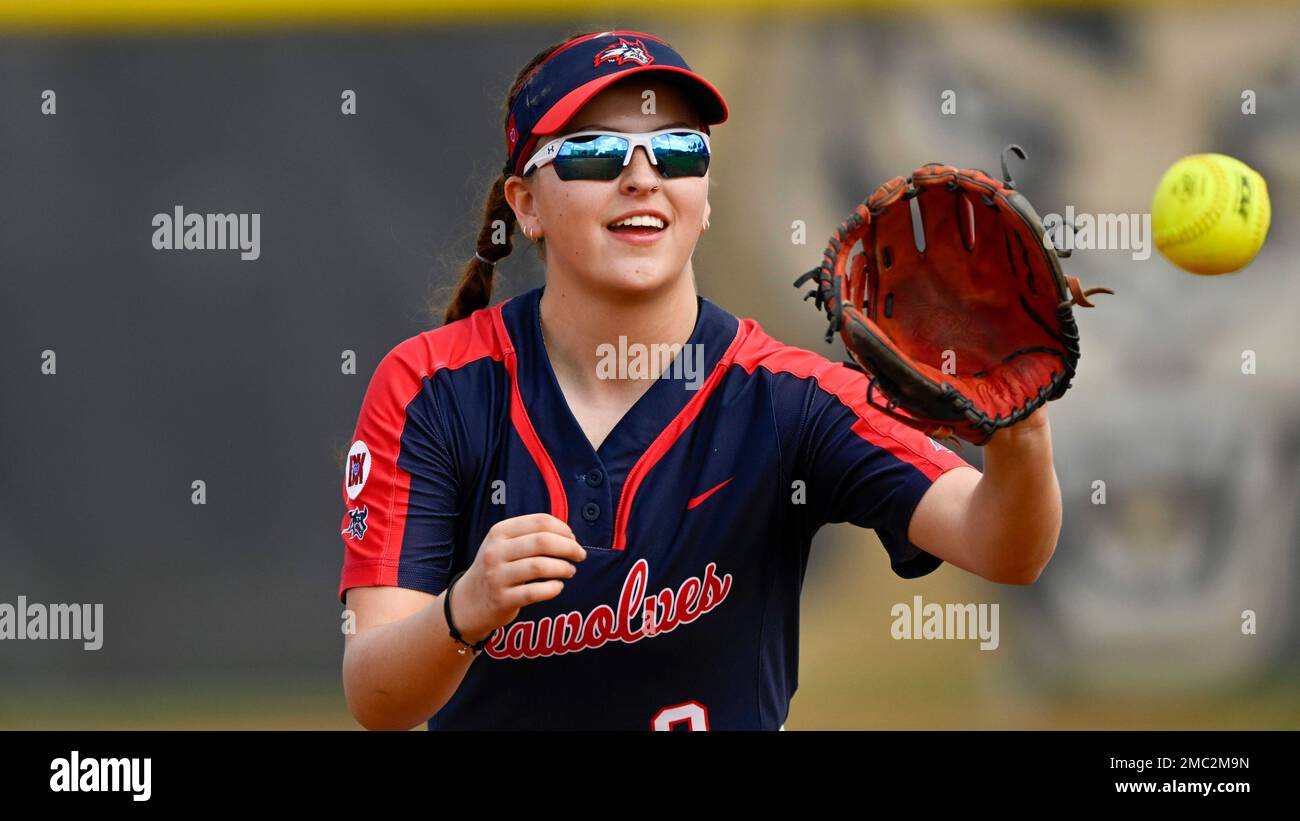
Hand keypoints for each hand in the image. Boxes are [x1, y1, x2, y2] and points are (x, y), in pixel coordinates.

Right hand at [449, 513, 586, 642]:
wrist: (468, 601)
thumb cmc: (497, 568)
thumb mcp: (504, 544)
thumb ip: (532, 536)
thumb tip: (570, 536)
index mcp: (499, 532)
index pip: (539, 521)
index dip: (563, 529)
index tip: (573, 538)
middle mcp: (496, 551)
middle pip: (542, 542)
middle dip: (568, 547)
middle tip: (580, 555)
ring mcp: (497, 576)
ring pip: (540, 566)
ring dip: (563, 568)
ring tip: (570, 571)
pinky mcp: (502, 599)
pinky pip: (535, 592)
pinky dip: (553, 588)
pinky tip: (558, 586)